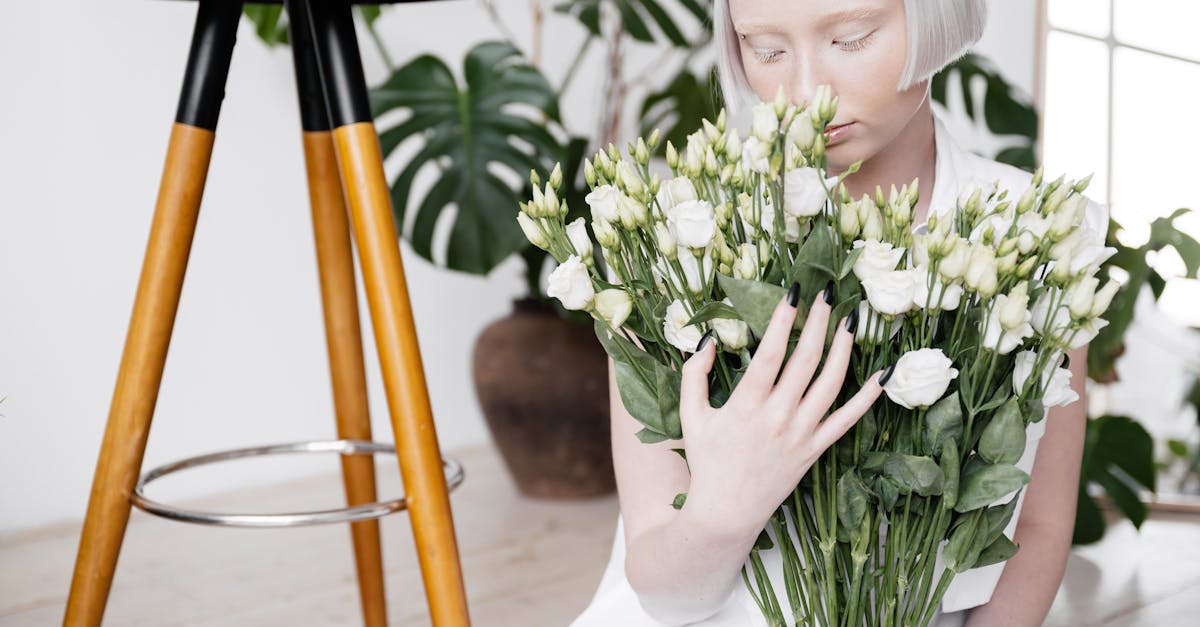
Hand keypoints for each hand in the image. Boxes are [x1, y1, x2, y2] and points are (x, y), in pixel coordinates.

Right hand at [678, 281, 891, 536]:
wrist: (726, 512)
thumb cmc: (707, 461)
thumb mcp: (691, 416)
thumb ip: (694, 374)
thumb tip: (709, 340)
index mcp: (747, 405)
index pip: (772, 352)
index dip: (785, 319)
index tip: (794, 292)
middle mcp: (779, 416)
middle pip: (806, 360)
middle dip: (818, 322)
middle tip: (826, 294)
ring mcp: (802, 433)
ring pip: (831, 383)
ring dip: (844, 349)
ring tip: (850, 321)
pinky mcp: (816, 449)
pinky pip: (848, 420)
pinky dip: (868, 397)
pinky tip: (883, 374)